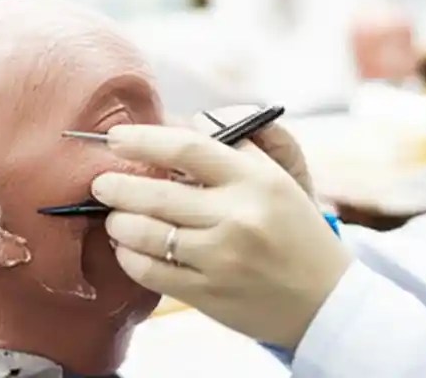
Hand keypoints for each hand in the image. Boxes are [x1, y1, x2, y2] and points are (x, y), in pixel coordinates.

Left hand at [90, 123, 352, 349]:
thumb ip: (239, 148)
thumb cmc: (297, 232)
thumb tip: (185, 125)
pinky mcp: (208, 294)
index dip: (143, 140)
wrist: (325, 300)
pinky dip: (129, 257)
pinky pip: (150, 272)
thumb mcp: (281, 180)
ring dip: (118, 222)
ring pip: (146, 234)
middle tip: (100, 183)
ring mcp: (221, 258)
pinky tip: (127, 248)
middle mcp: (237, 217)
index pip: (186, 149)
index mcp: (256, 180)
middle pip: (156, 193)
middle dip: (116, 186)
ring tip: (114, 217)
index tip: (116, 139)